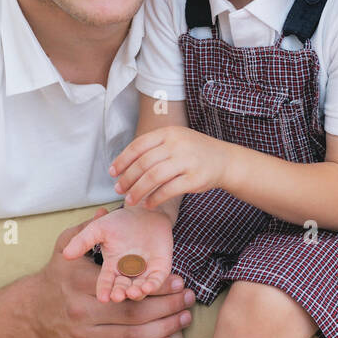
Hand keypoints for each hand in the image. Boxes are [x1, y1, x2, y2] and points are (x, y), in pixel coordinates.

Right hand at [29, 219, 193, 337]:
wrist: (34, 312)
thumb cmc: (57, 274)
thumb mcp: (64, 247)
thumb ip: (85, 230)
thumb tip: (105, 212)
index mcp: (80, 284)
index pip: (126, 286)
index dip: (156, 286)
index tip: (180, 280)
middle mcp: (82, 312)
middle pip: (134, 314)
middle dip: (167, 307)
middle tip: (190, 299)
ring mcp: (85, 337)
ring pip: (131, 337)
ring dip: (164, 330)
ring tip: (185, 318)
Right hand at [60, 206, 175, 301]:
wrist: (145, 210)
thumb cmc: (120, 221)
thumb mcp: (98, 228)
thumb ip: (83, 240)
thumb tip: (67, 254)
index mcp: (111, 267)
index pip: (105, 282)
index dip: (104, 290)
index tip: (103, 298)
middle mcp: (126, 273)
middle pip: (122, 288)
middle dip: (120, 293)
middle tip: (118, 296)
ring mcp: (143, 272)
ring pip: (139, 289)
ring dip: (136, 293)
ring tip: (133, 293)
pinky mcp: (160, 269)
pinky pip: (156, 281)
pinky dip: (153, 285)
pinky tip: (148, 286)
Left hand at [109, 125, 229, 209]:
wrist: (224, 160)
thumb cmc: (194, 152)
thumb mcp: (175, 140)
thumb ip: (154, 148)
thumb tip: (124, 164)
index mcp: (169, 133)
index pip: (139, 145)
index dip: (123, 160)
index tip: (113, 172)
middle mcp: (177, 145)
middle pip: (144, 163)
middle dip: (127, 178)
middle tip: (118, 189)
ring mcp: (187, 161)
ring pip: (154, 177)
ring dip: (138, 190)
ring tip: (129, 200)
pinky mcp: (195, 179)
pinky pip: (169, 190)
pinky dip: (155, 199)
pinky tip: (148, 204)